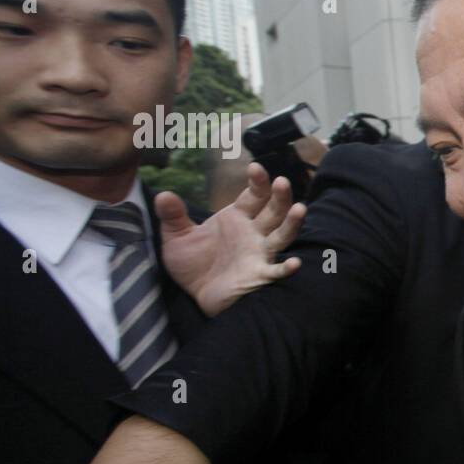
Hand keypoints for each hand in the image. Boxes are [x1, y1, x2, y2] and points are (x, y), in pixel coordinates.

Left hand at [158, 162, 306, 316]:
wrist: (196, 295)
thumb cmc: (193, 264)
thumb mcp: (177, 238)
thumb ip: (172, 216)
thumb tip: (163, 195)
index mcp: (238, 218)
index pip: (254, 195)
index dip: (257, 181)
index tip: (255, 167)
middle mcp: (254, 232)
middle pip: (273, 210)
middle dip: (279, 196)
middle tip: (281, 181)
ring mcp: (260, 253)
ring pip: (282, 235)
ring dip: (292, 222)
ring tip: (300, 208)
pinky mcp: (259, 275)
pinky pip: (275, 272)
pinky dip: (286, 268)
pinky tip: (294, 264)